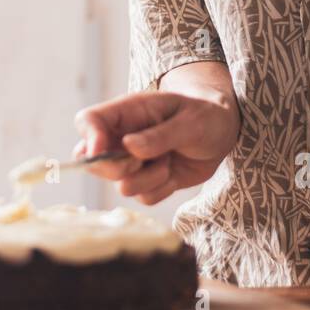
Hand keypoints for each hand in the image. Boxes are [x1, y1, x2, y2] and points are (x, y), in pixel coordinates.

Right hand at [72, 91, 239, 205]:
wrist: (221, 133)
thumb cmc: (206, 116)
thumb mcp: (191, 121)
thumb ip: (161, 135)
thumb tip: (129, 147)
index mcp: (127, 112)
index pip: (87, 121)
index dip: (88, 138)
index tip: (101, 151)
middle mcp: (122, 137)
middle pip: (94, 161)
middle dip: (119, 168)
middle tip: (144, 160)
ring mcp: (132, 162)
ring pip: (121, 185)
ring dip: (149, 179)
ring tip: (169, 160)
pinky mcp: (146, 181)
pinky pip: (142, 197)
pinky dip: (161, 190)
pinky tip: (173, 172)